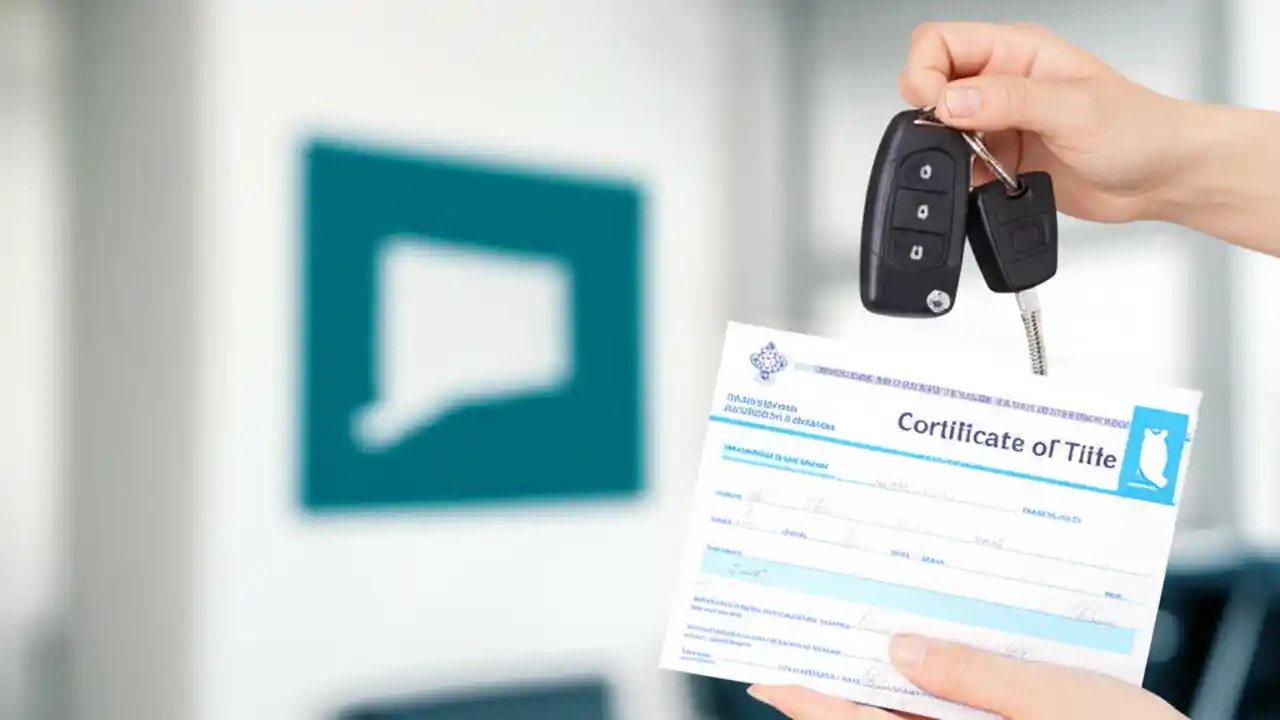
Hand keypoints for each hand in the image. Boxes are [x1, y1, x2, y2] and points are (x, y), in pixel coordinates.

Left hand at [746, 634, 1186, 718]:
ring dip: (883, 663)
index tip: (759, 669)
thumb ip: (977, 676)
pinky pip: (952, 702)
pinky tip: (932, 633)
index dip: (802, 695)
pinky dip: (936, 672)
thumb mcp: (1060, 702)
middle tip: (802, 618)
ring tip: (856, 610)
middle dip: (837, 666)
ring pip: (910, 702)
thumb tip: (903, 647)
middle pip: (873, 707)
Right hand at [897, 21, 1186, 224]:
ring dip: (950, 152)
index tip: (937, 110)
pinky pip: (958, 167)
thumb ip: (1008, 101)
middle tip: (961, 139)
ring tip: (986, 162)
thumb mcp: (1075, 109)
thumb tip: (949, 100)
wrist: (1163, 179)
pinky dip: (965, 180)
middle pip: (929, 84)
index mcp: (1017, 50)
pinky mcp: (1000, 160)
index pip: (939, 42)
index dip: (925, 74)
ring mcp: (999, 122)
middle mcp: (1002, 82)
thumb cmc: (1141, 129)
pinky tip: (995, 182)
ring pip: (939, 130)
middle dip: (931, 116)